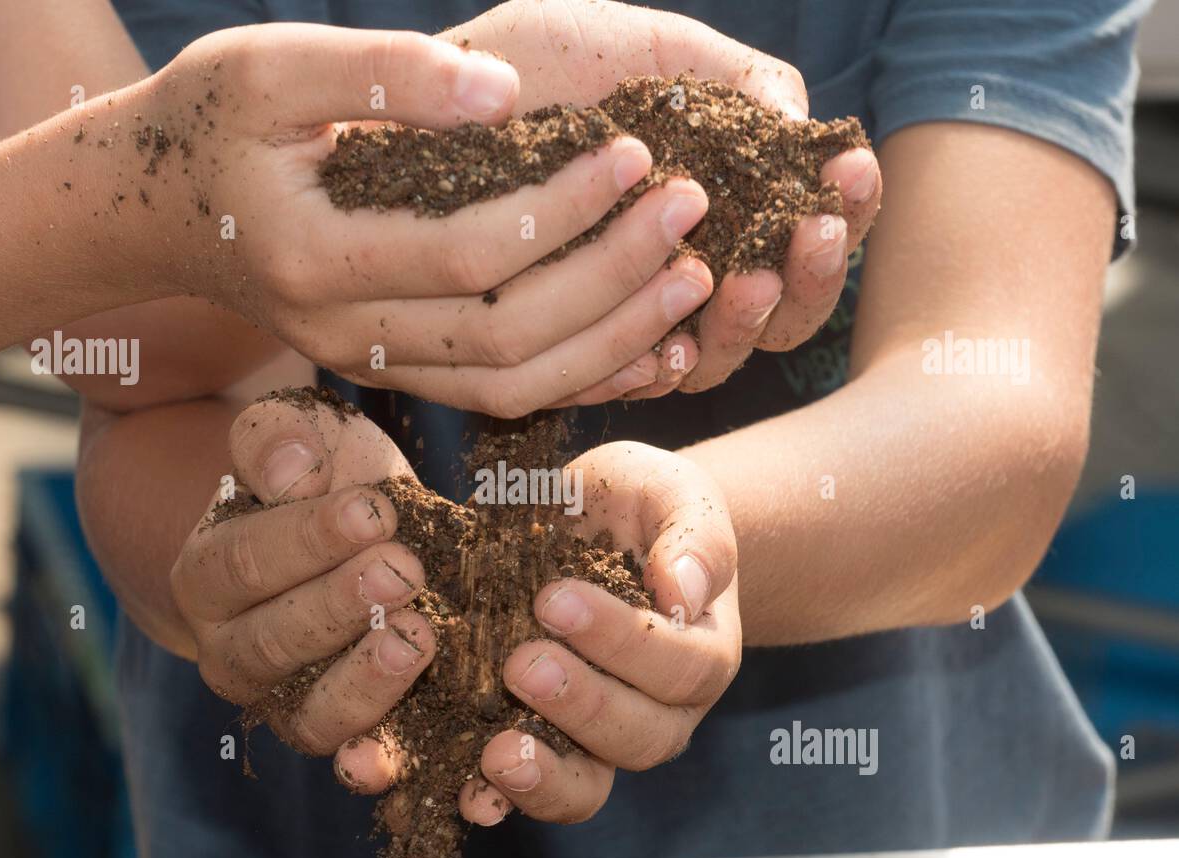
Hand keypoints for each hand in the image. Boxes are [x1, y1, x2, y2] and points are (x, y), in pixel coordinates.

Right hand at [136, 23, 711, 414]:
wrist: (152, 215)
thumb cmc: (208, 123)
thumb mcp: (271, 66)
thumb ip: (386, 74)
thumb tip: (505, 91)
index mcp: (313, 260)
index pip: (468, 253)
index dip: (562, 210)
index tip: (636, 154)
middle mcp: (345, 336)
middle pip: (508, 336)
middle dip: (611, 279)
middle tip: (690, 214)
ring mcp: (370, 366)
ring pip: (515, 385)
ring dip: (613, 341)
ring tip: (694, 281)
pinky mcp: (394, 370)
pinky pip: (501, 397)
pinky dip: (580, 376)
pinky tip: (648, 343)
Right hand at [169, 393, 437, 755]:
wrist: (361, 534)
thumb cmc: (331, 482)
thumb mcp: (307, 442)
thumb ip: (278, 439)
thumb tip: (289, 467)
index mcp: (207, 575)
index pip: (245, 562)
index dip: (308, 540)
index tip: (373, 512)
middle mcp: (233, 652)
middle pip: (274, 640)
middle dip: (341, 606)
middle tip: (403, 569)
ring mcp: (285, 702)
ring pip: (311, 712)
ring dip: (367, 680)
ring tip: (419, 636)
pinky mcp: (340, 735)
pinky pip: (352, 758)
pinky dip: (373, 764)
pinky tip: (394, 756)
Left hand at [336, 441, 742, 824]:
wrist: (596, 526)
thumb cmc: (641, 506)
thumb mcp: (673, 495)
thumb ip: (693, 535)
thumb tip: (682, 590)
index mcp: (702, 652)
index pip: (678, 664)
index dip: (619, 640)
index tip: (553, 599)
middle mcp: (661, 712)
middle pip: (639, 736)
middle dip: (580, 705)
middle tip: (520, 665)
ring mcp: (601, 741)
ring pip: (588, 785)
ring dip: (543, 777)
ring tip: (494, 752)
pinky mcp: (543, 748)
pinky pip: (526, 789)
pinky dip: (492, 796)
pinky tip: (461, 792)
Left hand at [441, 0, 882, 393]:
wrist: (426, 103)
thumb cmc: (536, 65)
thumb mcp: (644, 49)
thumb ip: (732, 80)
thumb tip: (806, 128)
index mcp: (722, 204)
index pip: (811, 231)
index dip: (848, 209)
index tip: (850, 167)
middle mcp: (688, 272)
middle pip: (784, 311)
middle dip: (814, 274)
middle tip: (813, 227)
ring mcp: (634, 320)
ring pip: (719, 360)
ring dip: (750, 324)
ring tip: (752, 274)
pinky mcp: (573, 355)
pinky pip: (629, 388)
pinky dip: (661, 370)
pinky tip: (678, 344)